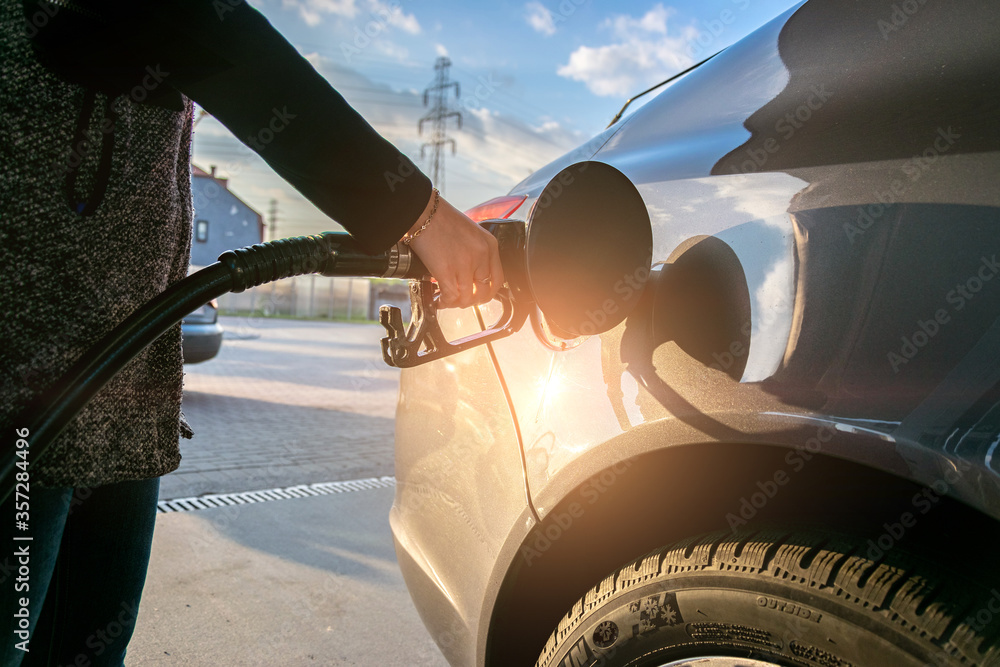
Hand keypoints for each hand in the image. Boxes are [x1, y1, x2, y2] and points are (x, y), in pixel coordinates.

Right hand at [405, 191, 504, 308]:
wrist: (424, 212)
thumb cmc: (442, 219)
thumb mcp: (471, 233)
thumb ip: (476, 253)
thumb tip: (472, 275)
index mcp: (489, 245)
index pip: (498, 279)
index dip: (488, 292)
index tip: (478, 295)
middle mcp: (481, 255)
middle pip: (484, 293)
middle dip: (472, 301)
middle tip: (461, 299)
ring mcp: (465, 264)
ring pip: (467, 298)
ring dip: (456, 303)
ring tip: (447, 299)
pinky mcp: (447, 271)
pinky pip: (450, 297)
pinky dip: (444, 302)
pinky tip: (438, 299)